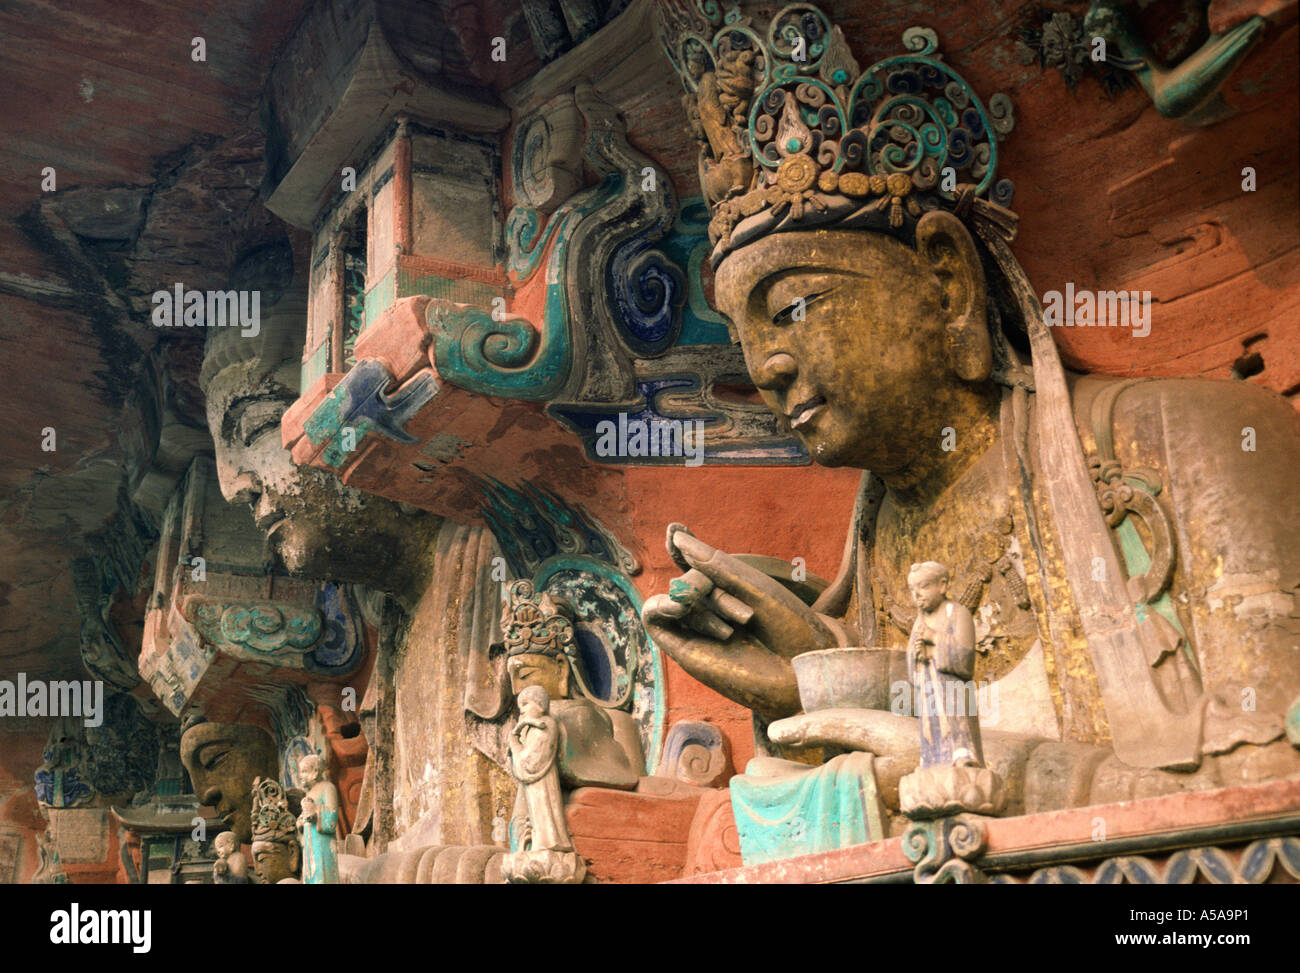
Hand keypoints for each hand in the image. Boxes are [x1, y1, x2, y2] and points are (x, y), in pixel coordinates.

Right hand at [641, 529, 839, 718]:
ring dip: (686, 596)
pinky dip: (658, 607)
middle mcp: (711, 610)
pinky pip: (654, 622)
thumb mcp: (751, 585)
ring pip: (672, 599)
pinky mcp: (685, 651)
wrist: (803, 670)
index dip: (680, 545)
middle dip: (704, 586)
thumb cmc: (787, 627)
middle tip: (747, 616)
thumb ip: (712, 564)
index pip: (695, 564)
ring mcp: (697, 631)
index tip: (674, 528)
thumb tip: (677, 538)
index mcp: (730, 591)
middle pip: (688, 581)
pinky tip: (679, 607)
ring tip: (728, 626)